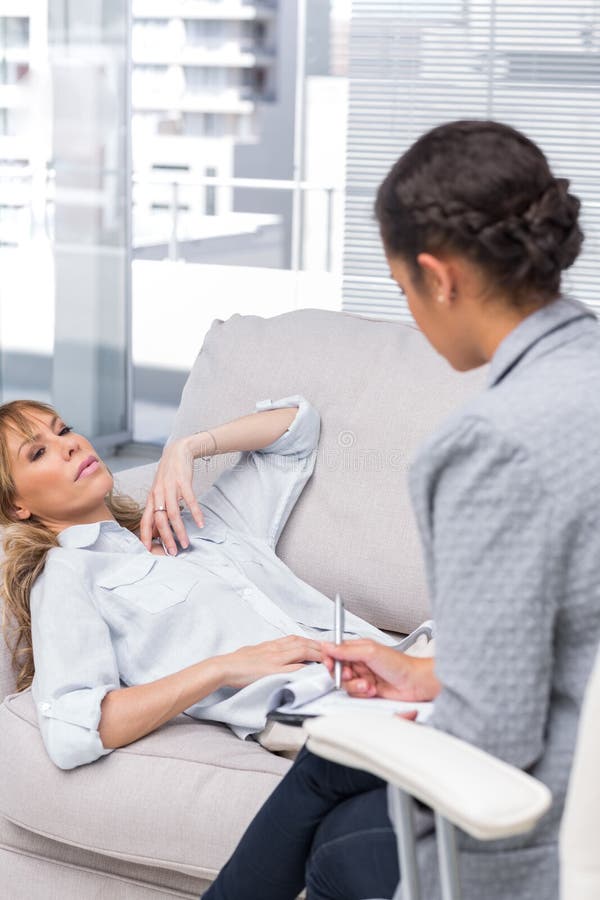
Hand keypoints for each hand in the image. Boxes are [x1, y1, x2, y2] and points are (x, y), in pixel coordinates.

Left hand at [140, 436, 204, 553]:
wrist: (177, 451)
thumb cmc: (168, 474)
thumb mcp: (159, 491)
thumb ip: (158, 508)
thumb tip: (157, 529)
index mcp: (151, 498)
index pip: (145, 520)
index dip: (145, 535)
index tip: (148, 550)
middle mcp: (158, 494)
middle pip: (160, 520)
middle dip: (166, 538)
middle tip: (173, 552)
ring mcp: (170, 487)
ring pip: (174, 514)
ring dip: (180, 530)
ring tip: (186, 543)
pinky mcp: (183, 482)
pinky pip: (189, 500)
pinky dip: (195, 513)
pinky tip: (200, 523)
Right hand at [220, 635, 322, 688]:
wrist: (224, 667)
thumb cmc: (237, 663)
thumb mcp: (255, 653)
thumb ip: (269, 653)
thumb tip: (278, 657)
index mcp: (271, 645)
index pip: (296, 639)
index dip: (311, 642)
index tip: (321, 646)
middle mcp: (275, 649)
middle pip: (302, 643)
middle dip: (319, 647)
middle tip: (331, 651)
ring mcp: (275, 659)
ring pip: (301, 651)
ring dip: (317, 654)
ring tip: (328, 658)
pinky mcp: (272, 670)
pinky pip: (294, 668)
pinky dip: (306, 668)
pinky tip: (314, 670)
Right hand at [321, 639, 439, 701]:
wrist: (415, 683)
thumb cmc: (399, 664)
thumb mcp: (370, 652)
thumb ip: (346, 650)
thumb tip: (327, 645)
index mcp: (359, 648)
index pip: (336, 652)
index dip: (329, 658)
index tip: (329, 664)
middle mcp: (360, 662)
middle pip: (338, 670)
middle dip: (342, 675)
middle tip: (351, 675)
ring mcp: (364, 676)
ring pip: (346, 684)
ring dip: (355, 686)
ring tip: (367, 684)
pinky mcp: (368, 689)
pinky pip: (355, 694)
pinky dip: (362, 693)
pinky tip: (372, 690)